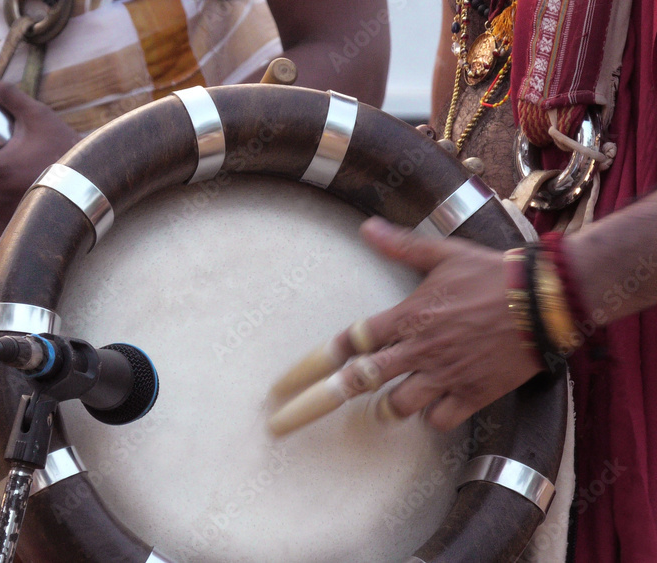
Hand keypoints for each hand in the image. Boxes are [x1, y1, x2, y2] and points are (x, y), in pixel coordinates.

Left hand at [268, 217, 543, 434]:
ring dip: (386, 405)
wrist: (546, 299)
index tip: (297, 376)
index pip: (349, 340)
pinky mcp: (474, 393)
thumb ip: (400, 245)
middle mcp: (420, 348)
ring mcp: (446, 373)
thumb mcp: (442, 254)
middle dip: (331, 395)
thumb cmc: (491, 273)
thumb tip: (366, 227)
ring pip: (397, 405)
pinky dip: (430, 417)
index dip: (319, 360)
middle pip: (363, 379)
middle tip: (309, 409)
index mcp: (408, 314)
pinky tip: (430, 407)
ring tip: (386, 400)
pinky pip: (439, 419)